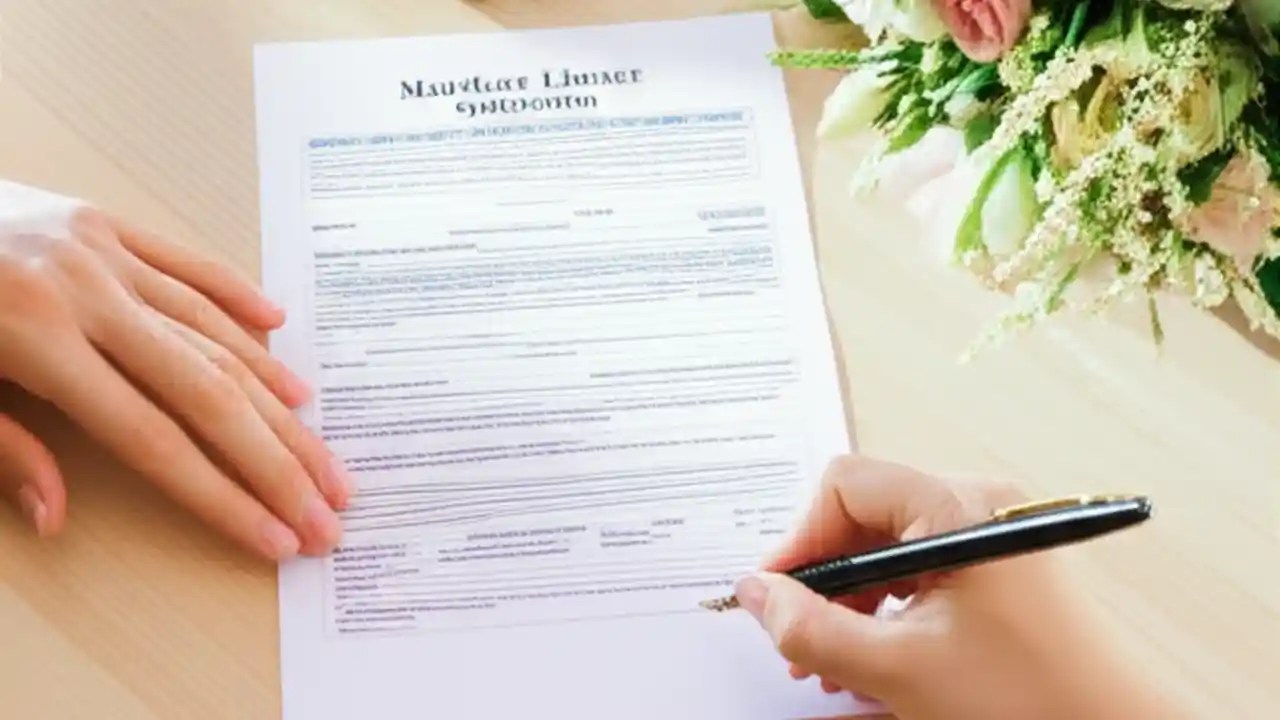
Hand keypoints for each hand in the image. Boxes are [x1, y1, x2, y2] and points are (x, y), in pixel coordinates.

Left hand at [0, 180, 348, 559]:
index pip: (153, 440)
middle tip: (331, 508)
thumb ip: (2, 449)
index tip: (275, 538)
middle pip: (207, 391)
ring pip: (213, 332)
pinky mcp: (104, 221)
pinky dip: (238, 298)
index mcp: (36, 343)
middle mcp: (87, 294)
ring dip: (275, 396)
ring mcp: (102, 252)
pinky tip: (281, 336)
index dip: (220, 496)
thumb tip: (58, 516)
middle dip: (277, 459)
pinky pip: (189, 262)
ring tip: (322, 447)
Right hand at [734, 455, 1184, 719]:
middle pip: (865, 515)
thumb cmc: (1032, 701)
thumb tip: (756, 595)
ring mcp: (993, 535)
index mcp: (960, 507)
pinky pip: (921, 570)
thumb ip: (811, 630)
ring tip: (831, 662)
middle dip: (823, 579)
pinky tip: (872, 658)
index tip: (774, 594)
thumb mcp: (899, 669)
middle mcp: (980, 505)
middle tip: (796, 636)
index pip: (846, 486)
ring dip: (851, 601)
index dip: (799, 539)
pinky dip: (887, 609)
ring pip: (890, 546)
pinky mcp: (1001, 568)